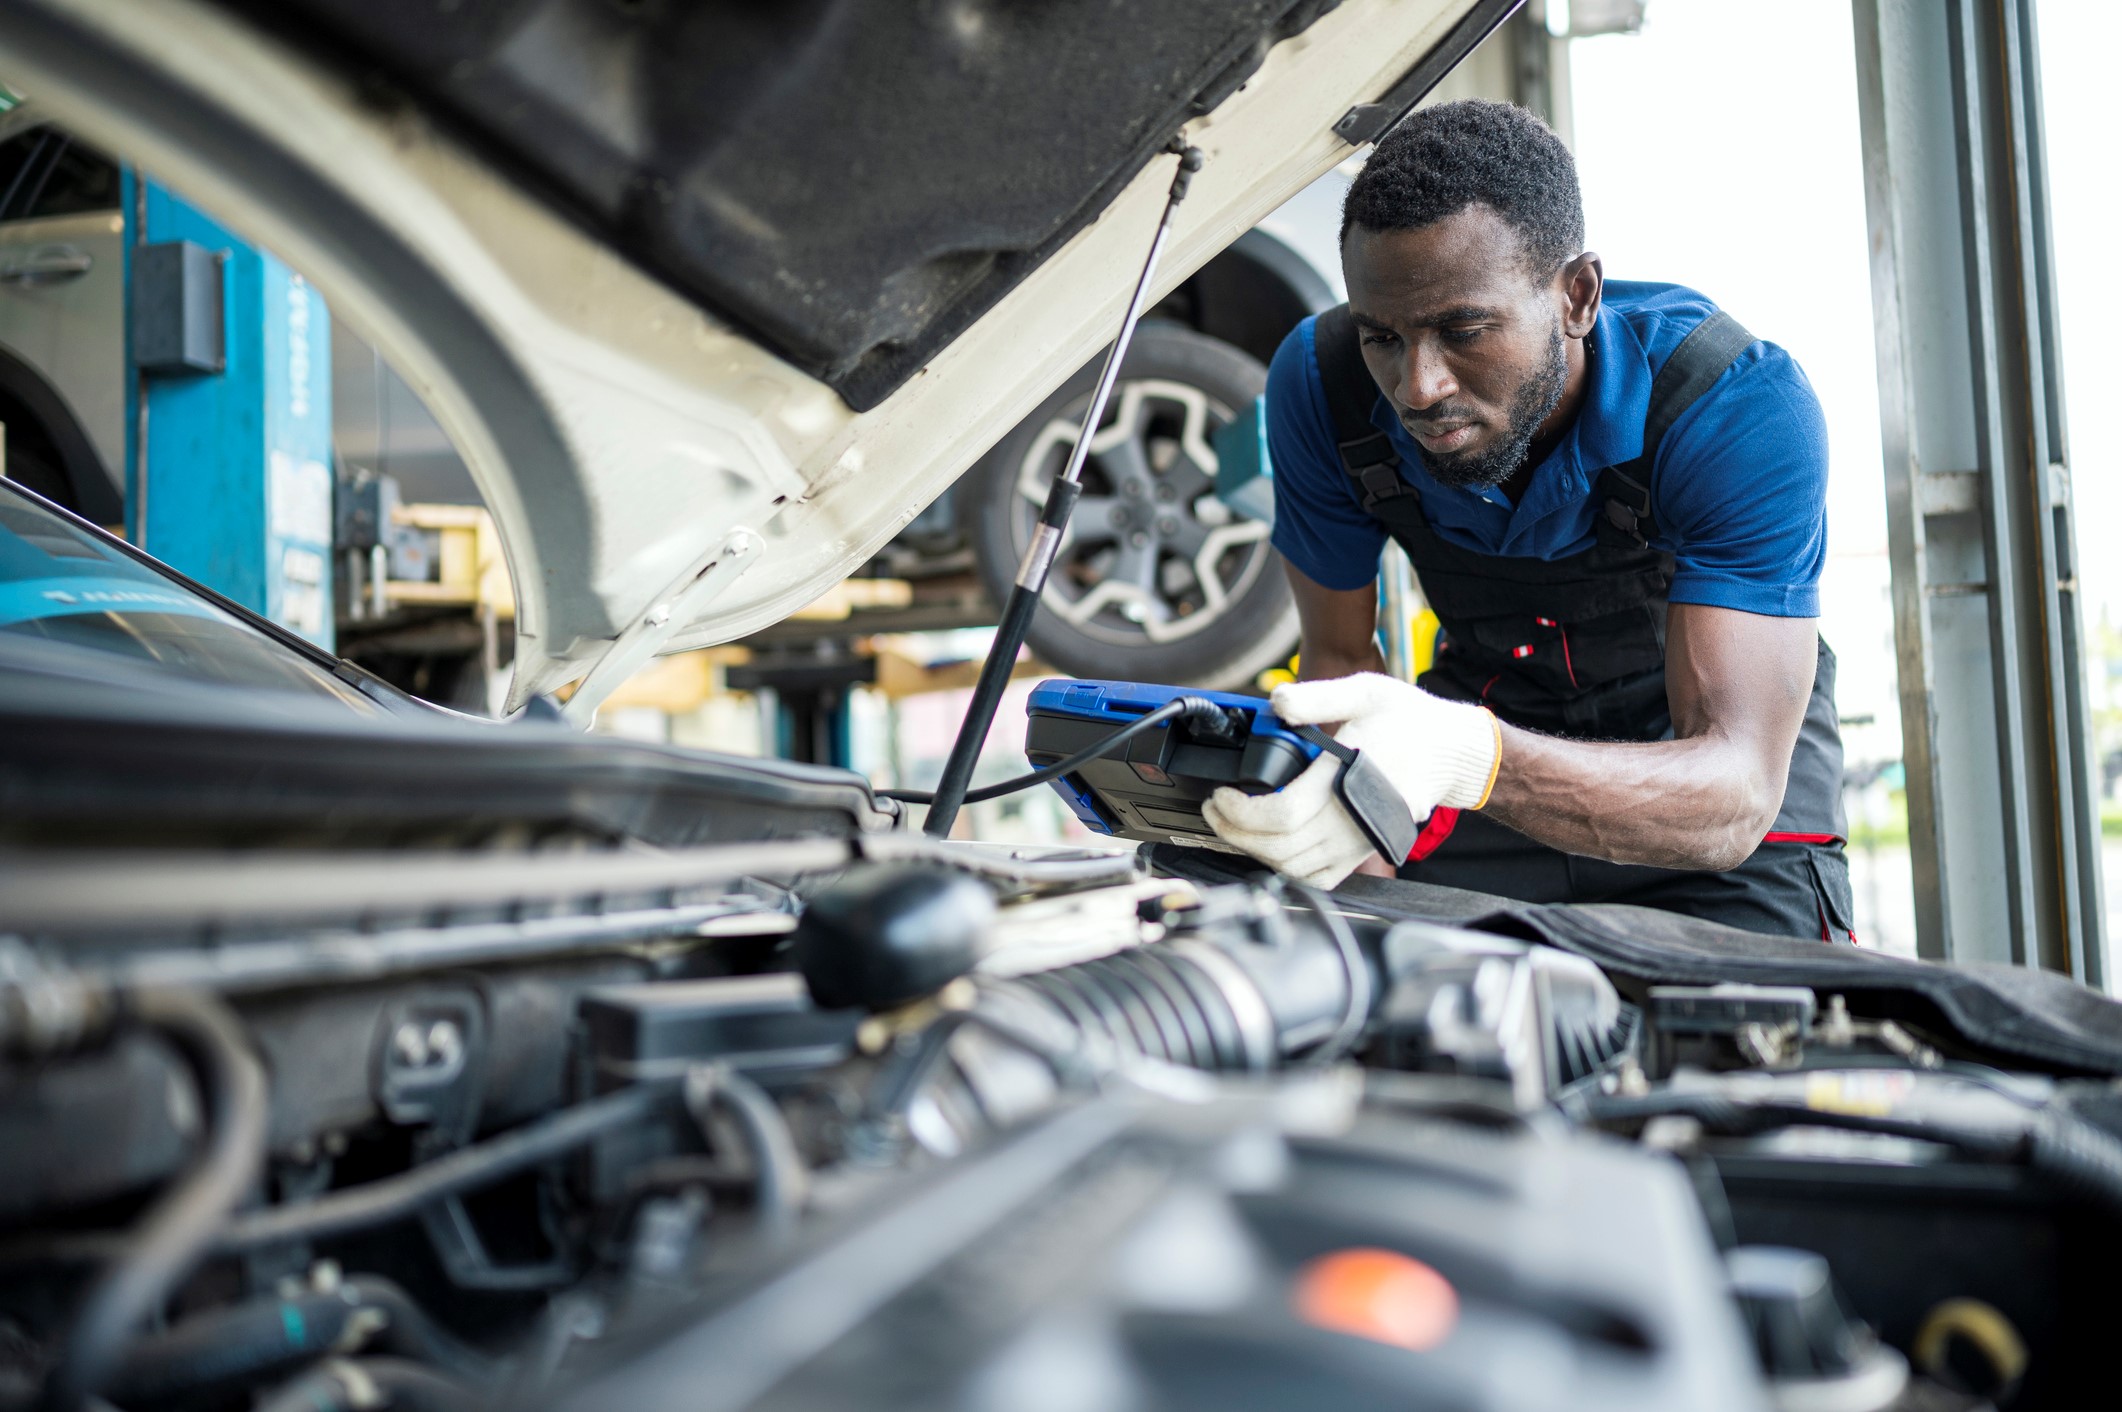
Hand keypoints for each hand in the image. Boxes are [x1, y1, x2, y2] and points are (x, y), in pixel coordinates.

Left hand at [1203, 673, 1499, 887]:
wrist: (1453, 753)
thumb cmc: (1411, 721)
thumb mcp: (1366, 692)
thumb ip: (1318, 698)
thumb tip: (1278, 701)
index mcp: (1346, 779)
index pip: (1281, 814)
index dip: (1240, 811)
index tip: (1221, 795)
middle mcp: (1351, 818)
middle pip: (1279, 847)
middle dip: (1234, 832)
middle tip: (1214, 811)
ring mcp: (1358, 840)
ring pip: (1294, 867)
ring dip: (1256, 852)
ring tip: (1234, 827)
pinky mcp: (1363, 850)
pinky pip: (1318, 877)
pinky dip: (1287, 870)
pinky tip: (1269, 848)